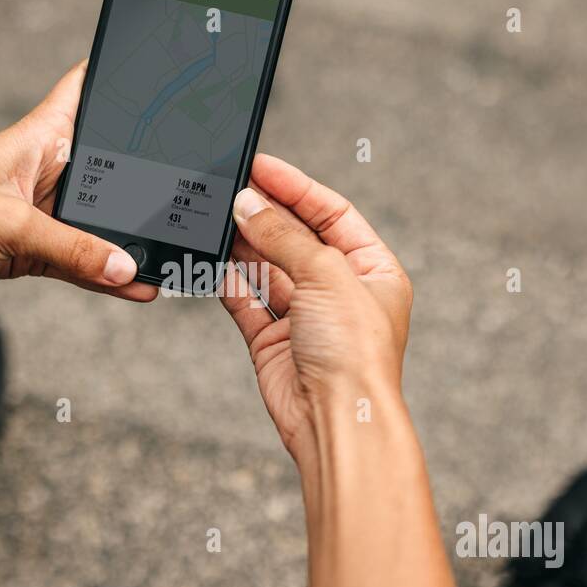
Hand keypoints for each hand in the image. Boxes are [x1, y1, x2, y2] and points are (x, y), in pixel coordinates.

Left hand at [0, 60, 157, 302]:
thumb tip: (126, 267)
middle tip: (187, 188)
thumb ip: (73, 248)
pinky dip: (106, 274)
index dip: (115, 76)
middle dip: (142, 176)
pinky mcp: (34, 249)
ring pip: (98, 221)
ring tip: (168, 253)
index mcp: (38, 137)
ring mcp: (41, 211)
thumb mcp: (11, 225)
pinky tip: (136, 286)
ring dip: (125, 238)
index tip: (158, 70)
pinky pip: (83, 260)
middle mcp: (45, 169)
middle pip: (107, 165)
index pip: (83, 90)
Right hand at [220, 155, 412, 464]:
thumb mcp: (327, 275)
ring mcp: (305, 317)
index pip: (332, 213)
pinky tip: (213, 261)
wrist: (336, 419)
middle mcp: (340, 291)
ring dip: (243, 244)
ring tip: (217, 217)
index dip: (296, 187)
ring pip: (266, 268)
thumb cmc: (355, 354)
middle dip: (265, 214)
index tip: (261, 166)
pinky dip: (228, 282)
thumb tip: (249, 205)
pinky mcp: (273, 341)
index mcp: (373, 270)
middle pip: (296, 237)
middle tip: (232, 190)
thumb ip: (284, 236)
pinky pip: (245, 301)